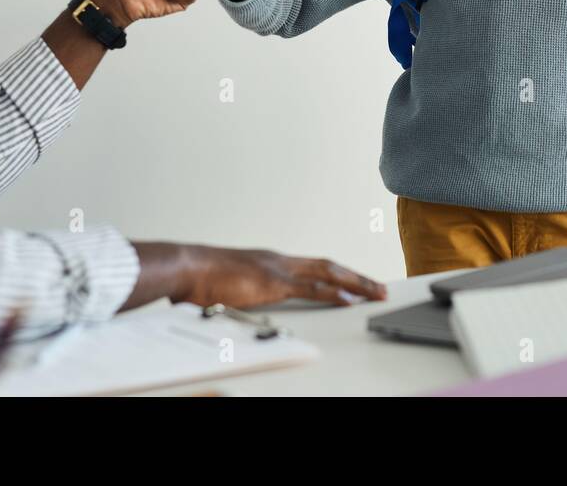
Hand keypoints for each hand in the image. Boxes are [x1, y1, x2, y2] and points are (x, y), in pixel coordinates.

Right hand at [181, 246, 386, 307]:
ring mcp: (279, 269)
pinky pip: (312, 289)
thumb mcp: (228, 287)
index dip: (337, 275)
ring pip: (328, 274)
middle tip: (380, 287)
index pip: (314, 267)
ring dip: (356, 284)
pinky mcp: (274, 282)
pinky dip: (334, 294)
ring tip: (377, 292)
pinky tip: (351, 300)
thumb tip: (246, 306)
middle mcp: (280, 260)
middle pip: (329, 266)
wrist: (187, 268)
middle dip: (357, 278)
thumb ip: (244, 293)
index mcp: (270, 261)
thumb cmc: (199, 279)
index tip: (355, 283)